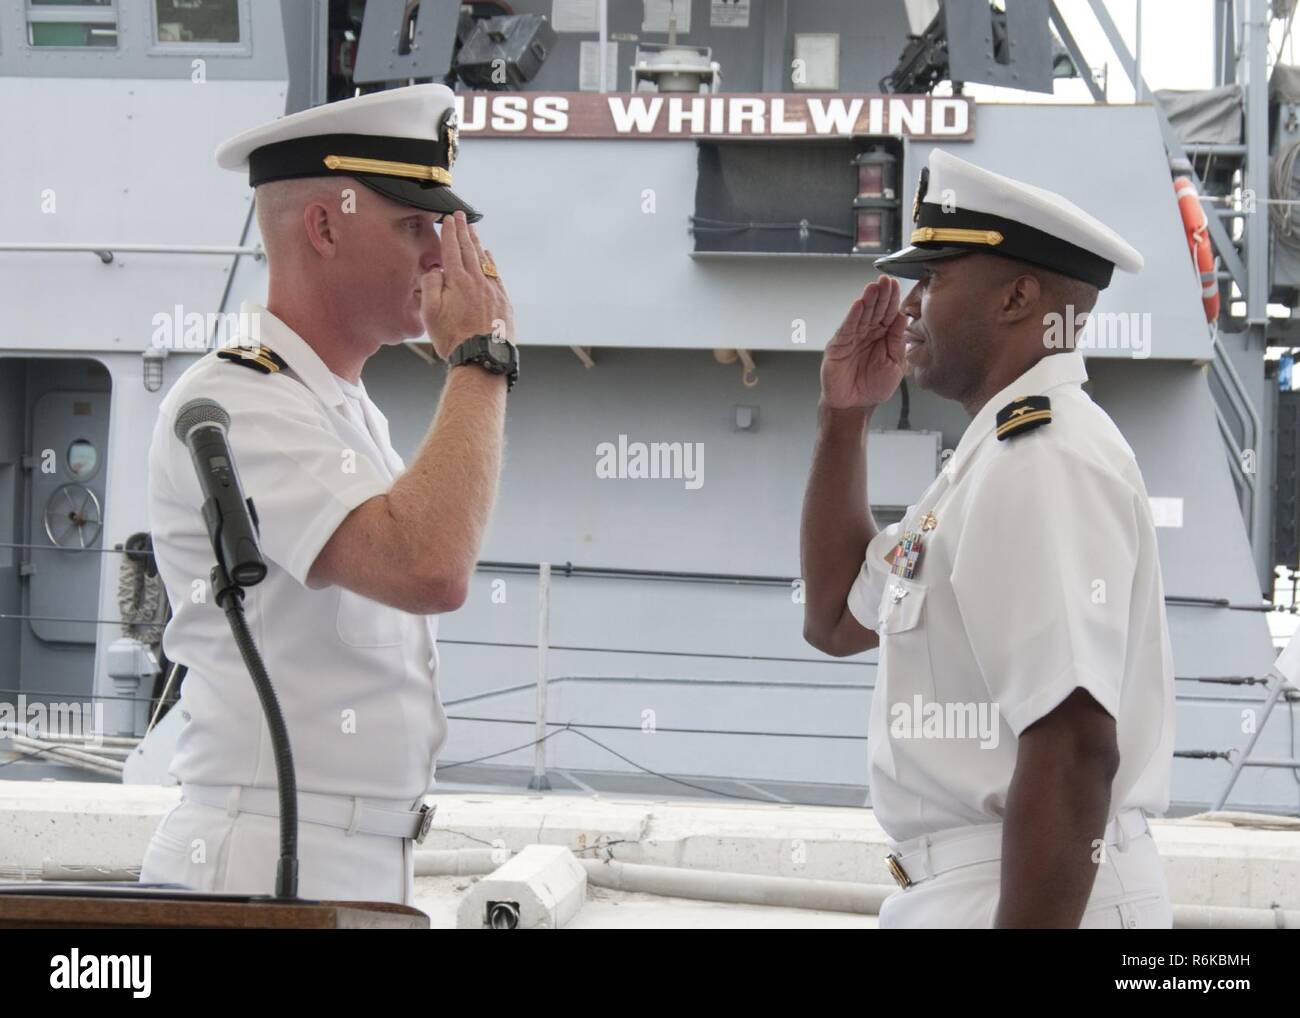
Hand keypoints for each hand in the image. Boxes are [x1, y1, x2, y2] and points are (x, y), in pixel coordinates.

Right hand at [420, 211, 515, 360]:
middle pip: (469, 250)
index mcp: (457, 281)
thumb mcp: (430, 312)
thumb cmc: (452, 338)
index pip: (451, 250)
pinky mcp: (503, 301)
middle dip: (464, 231)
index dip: (449, 233)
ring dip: (477, 243)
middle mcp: (477, 281)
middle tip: (461, 216)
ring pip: (484, 260)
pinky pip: (496, 274)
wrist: (481, 357)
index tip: (448, 219)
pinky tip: (488, 256)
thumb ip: (431, 285)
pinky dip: (491, 262)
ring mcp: (492, 290)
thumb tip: (436, 270)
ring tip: (473, 231)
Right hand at [820, 276, 907, 410]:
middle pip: (875, 310)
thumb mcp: (895, 364)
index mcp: (884, 336)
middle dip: (880, 295)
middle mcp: (867, 333)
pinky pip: (847, 329)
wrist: (855, 405)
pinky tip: (858, 305)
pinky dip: (852, 316)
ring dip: (867, 300)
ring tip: (873, 287)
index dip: (892, 299)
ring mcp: (852, 338)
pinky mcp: (838, 346)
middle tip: (885, 280)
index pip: (889, 313)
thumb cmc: (874, 386)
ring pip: (861, 315)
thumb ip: (898, 341)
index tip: (896, 285)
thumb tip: (903, 317)